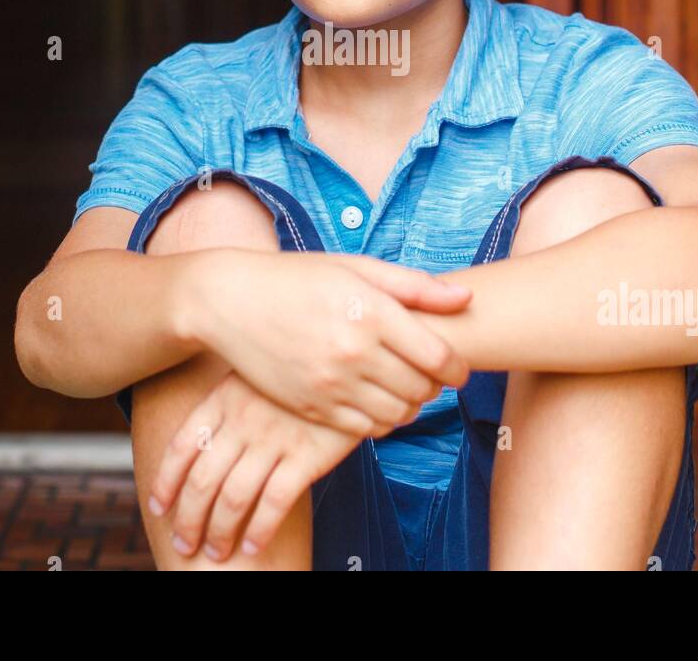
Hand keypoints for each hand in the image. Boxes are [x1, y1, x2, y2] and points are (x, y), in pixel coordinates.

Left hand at [148, 369, 362, 561]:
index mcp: (223, 399)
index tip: (159, 507)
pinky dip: (258, 532)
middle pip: (202, 482)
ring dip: (218, 533)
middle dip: (188, 520)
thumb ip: (227, 404)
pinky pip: (274, 503)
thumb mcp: (253, 373)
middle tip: (184, 543)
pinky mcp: (307, 456)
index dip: (166, 482)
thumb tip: (198, 442)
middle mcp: (243, 421)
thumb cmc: (296, 369)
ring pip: (233, 498)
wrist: (347, 358)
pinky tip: (251, 548)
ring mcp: (274, 439)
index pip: (182, 448)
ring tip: (215, 553)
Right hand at [185, 247, 471, 434]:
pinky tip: (375, 401)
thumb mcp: (357, 267)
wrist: (232, 301)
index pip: (439, 357)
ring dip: (410, 406)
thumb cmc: (299, 278)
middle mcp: (354, 351)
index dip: (457, 368)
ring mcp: (331, 383)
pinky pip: (365, 429)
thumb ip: (414, 286)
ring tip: (404, 389)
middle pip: (421, 389)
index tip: (456, 367)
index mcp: (371, 311)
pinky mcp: (312, 406)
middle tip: (428, 375)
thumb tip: (465, 299)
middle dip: (434, 386)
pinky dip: (380, 421)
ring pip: (397, 415)